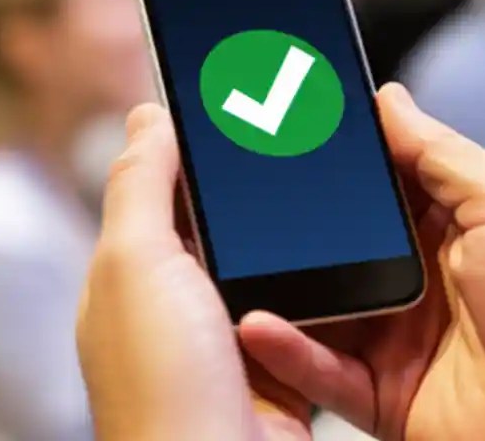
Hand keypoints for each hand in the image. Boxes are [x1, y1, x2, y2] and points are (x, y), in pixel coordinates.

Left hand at [75, 104, 307, 440]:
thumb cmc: (163, 386)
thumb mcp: (135, 266)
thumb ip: (140, 187)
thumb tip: (149, 116)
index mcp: (135, 273)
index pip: (164, 187)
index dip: (196, 142)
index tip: (235, 97)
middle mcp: (179, 304)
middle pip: (223, 223)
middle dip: (257, 184)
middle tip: (301, 129)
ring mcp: (230, 338)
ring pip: (272, 264)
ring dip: (299, 235)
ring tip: (336, 182)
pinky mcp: (280, 367)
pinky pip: (309, 311)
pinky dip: (327, 288)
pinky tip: (350, 258)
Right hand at [240, 84, 484, 439]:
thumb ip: (443, 157)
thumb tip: (389, 99)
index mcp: (449, 226)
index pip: (375, 183)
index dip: (333, 158)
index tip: (283, 125)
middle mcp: (417, 280)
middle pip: (336, 245)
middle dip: (287, 223)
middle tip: (231, 195)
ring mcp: (398, 340)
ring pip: (317, 308)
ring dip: (276, 286)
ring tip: (225, 257)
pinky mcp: (385, 399)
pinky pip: (322, 374)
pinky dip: (287, 351)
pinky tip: (258, 323)